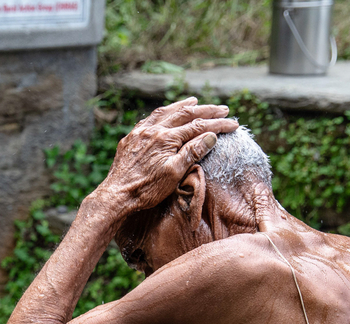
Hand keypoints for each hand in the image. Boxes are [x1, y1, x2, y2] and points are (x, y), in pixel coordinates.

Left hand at [94, 97, 239, 217]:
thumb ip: (192, 152)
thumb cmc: (146, 189)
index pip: (198, 126)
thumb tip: (211, 135)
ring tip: (195, 101)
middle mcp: (152, 130)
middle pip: (184, 114)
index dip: (217, 124)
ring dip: (182, 106)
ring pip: (165, 112)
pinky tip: (166, 114)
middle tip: (223, 108)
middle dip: (206, 110)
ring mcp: (140, 133)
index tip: (233, 123)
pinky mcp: (130, 139)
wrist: (116, 196)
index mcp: (166, 138)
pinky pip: (149, 119)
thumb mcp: (174, 173)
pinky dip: (163, 113)